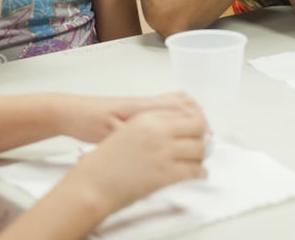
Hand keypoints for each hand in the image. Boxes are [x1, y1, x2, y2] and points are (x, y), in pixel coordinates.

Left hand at [58, 92, 204, 142]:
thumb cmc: (88, 122)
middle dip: (199, 118)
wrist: (71, 112)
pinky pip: (167, 107)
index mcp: (143, 107)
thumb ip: (133, 137)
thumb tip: (159, 142)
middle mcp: (147, 102)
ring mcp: (144, 105)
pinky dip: (180, 115)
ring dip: (191, 116)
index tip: (206, 138)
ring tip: (198, 135)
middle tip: (206, 139)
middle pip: (184, 102)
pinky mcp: (139, 110)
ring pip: (177, 103)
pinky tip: (178, 131)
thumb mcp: (109, 135)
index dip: (198, 122)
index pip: (181, 107)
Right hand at [74, 105, 207, 212]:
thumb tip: (177, 130)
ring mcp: (162, 151)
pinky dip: (199, 173)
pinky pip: (193, 170)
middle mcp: (157, 130)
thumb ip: (153, 125)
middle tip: (201, 147)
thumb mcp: (128, 129)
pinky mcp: (164, 173)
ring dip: (201, 156)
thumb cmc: (106, 160)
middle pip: (196, 128)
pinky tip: (198, 175)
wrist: (92, 182)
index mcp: (147, 117)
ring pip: (198, 149)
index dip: (196, 122)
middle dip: (201, 138)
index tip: (199, 131)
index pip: (186, 111)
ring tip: (198, 162)